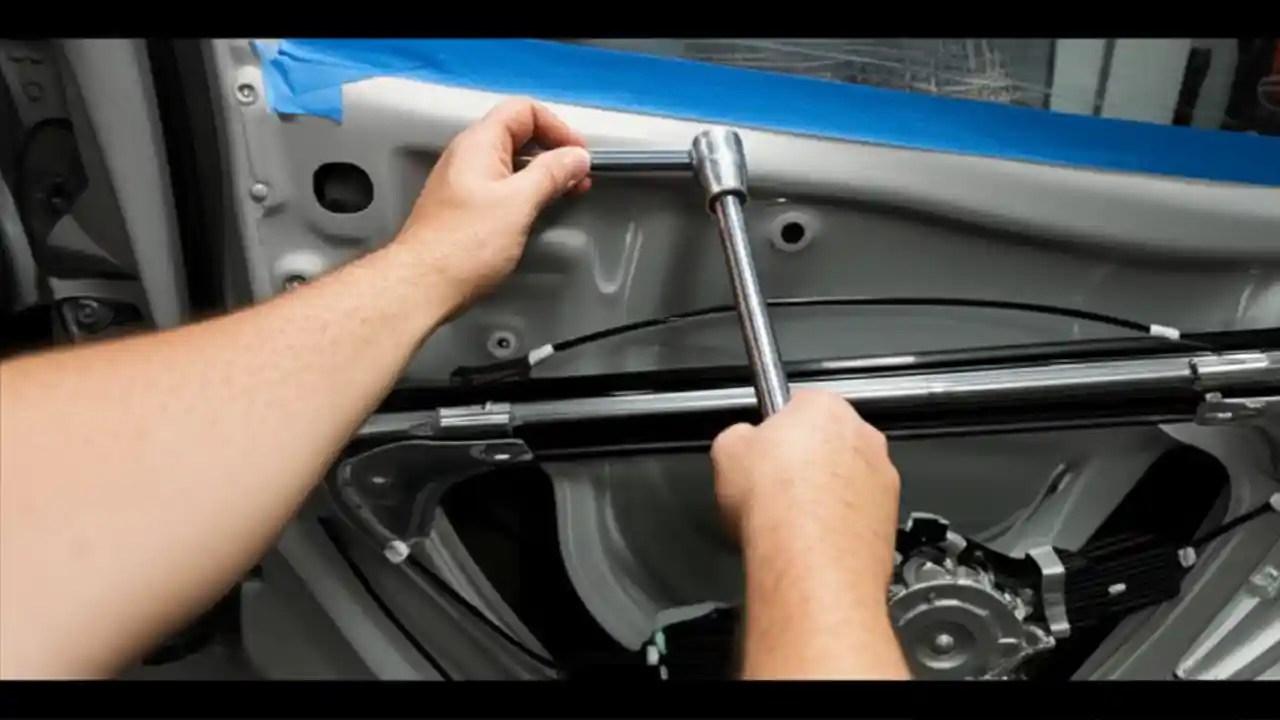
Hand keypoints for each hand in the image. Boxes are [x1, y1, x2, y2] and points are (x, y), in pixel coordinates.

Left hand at [394, 97, 591, 312]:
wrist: (422, 284)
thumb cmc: (464, 244)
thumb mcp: (519, 202)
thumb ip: (551, 173)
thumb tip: (576, 157)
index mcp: (479, 143)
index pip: (524, 110)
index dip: (557, 127)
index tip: (577, 155)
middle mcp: (468, 156)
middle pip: (519, 134)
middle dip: (553, 151)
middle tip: (577, 177)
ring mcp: (463, 181)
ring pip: (511, 162)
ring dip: (542, 173)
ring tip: (564, 194)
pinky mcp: (464, 207)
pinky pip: (501, 186)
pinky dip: (525, 191)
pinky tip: (537, 210)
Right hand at [710, 389, 901, 588]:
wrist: (808, 556)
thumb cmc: (774, 502)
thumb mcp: (726, 451)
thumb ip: (738, 437)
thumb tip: (739, 442)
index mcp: (823, 406)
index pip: (798, 405)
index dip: (776, 431)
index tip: (764, 451)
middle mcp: (863, 435)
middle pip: (829, 441)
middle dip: (807, 461)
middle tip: (777, 487)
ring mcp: (882, 476)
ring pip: (850, 478)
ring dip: (827, 493)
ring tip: (794, 519)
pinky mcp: (890, 516)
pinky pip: (862, 512)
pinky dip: (843, 523)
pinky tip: (815, 539)